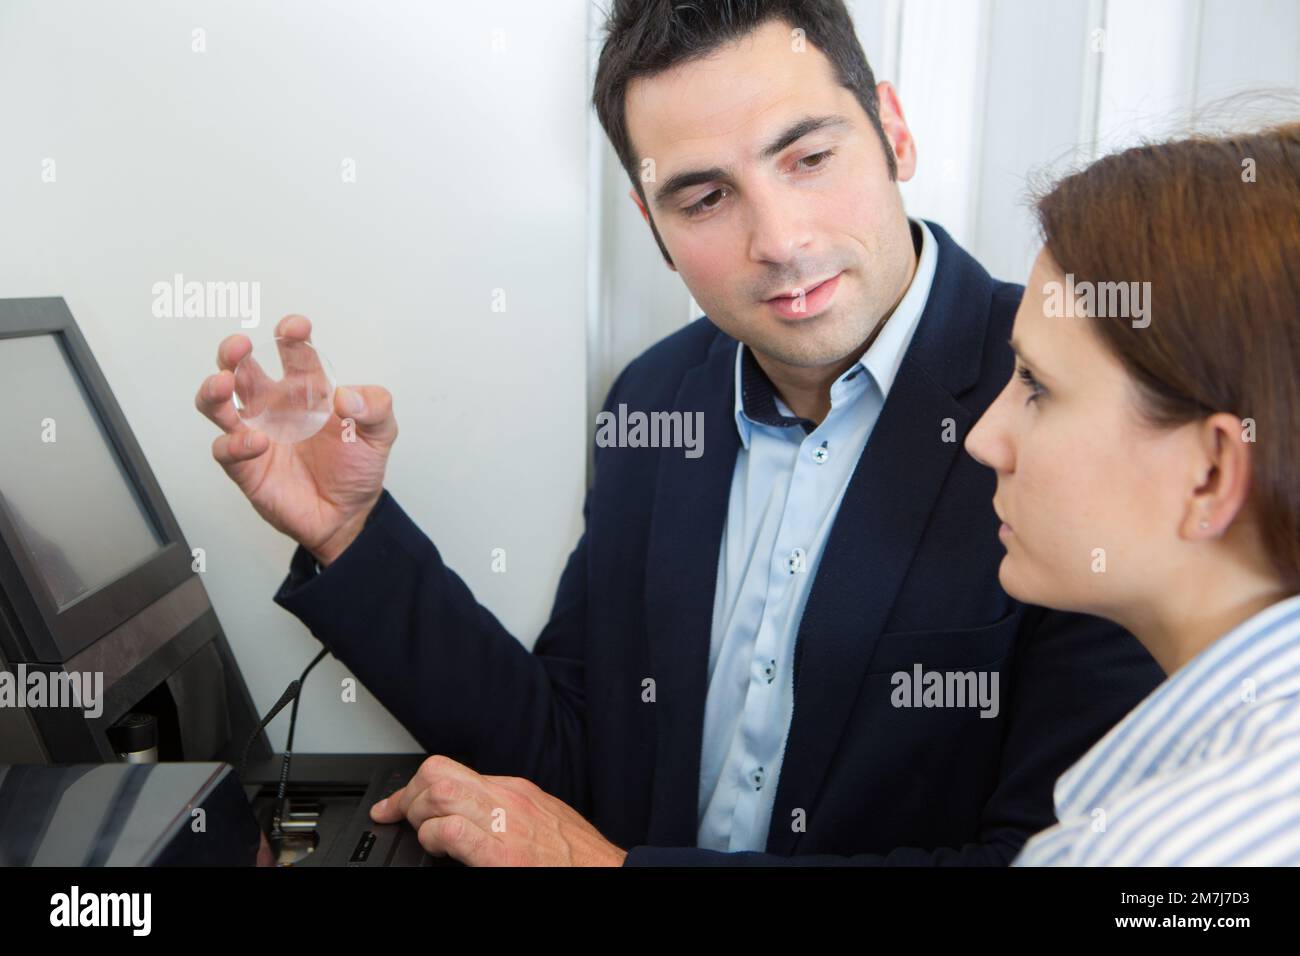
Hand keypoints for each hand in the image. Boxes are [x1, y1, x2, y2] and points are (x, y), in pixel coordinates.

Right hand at [194, 315, 396, 564]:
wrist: (350, 515)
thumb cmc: (358, 466)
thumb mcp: (381, 433)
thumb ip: (375, 407)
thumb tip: (348, 396)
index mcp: (307, 390)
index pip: (293, 352)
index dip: (291, 334)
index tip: (295, 327)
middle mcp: (275, 407)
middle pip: (241, 369)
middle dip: (233, 353)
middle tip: (239, 345)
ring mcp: (256, 434)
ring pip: (218, 405)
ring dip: (214, 390)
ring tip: (223, 382)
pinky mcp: (246, 468)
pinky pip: (226, 450)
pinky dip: (235, 443)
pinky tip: (255, 442)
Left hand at [371, 755, 627, 866]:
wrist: (609, 875)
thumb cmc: (580, 859)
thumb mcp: (544, 821)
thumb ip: (508, 813)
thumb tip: (472, 816)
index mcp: (515, 791)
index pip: (451, 772)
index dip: (414, 789)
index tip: (396, 807)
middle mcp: (508, 799)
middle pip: (437, 772)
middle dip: (409, 796)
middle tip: (400, 821)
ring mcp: (506, 824)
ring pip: (438, 793)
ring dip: (418, 815)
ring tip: (422, 837)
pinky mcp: (503, 855)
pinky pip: (452, 831)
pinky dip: (435, 838)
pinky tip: (439, 851)